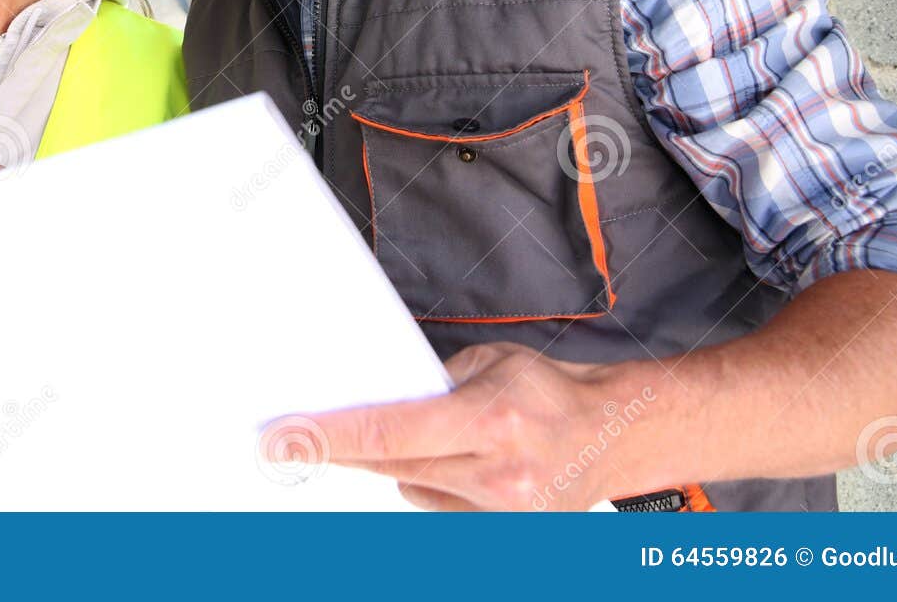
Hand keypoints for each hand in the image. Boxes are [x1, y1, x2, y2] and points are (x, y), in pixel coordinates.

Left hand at [266, 341, 646, 510]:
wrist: (614, 436)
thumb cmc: (551, 392)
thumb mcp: (490, 363)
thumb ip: (433, 384)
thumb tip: (373, 397)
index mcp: (490, 421)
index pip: (388, 432)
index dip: (328, 437)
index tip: (282, 439)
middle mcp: (496, 474)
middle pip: (389, 465)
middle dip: (344, 448)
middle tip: (297, 436)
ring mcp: (502, 513)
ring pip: (410, 487)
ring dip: (403, 462)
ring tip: (443, 437)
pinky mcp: (505, 534)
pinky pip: (437, 506)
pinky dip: (434, 483)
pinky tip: (462, 465)